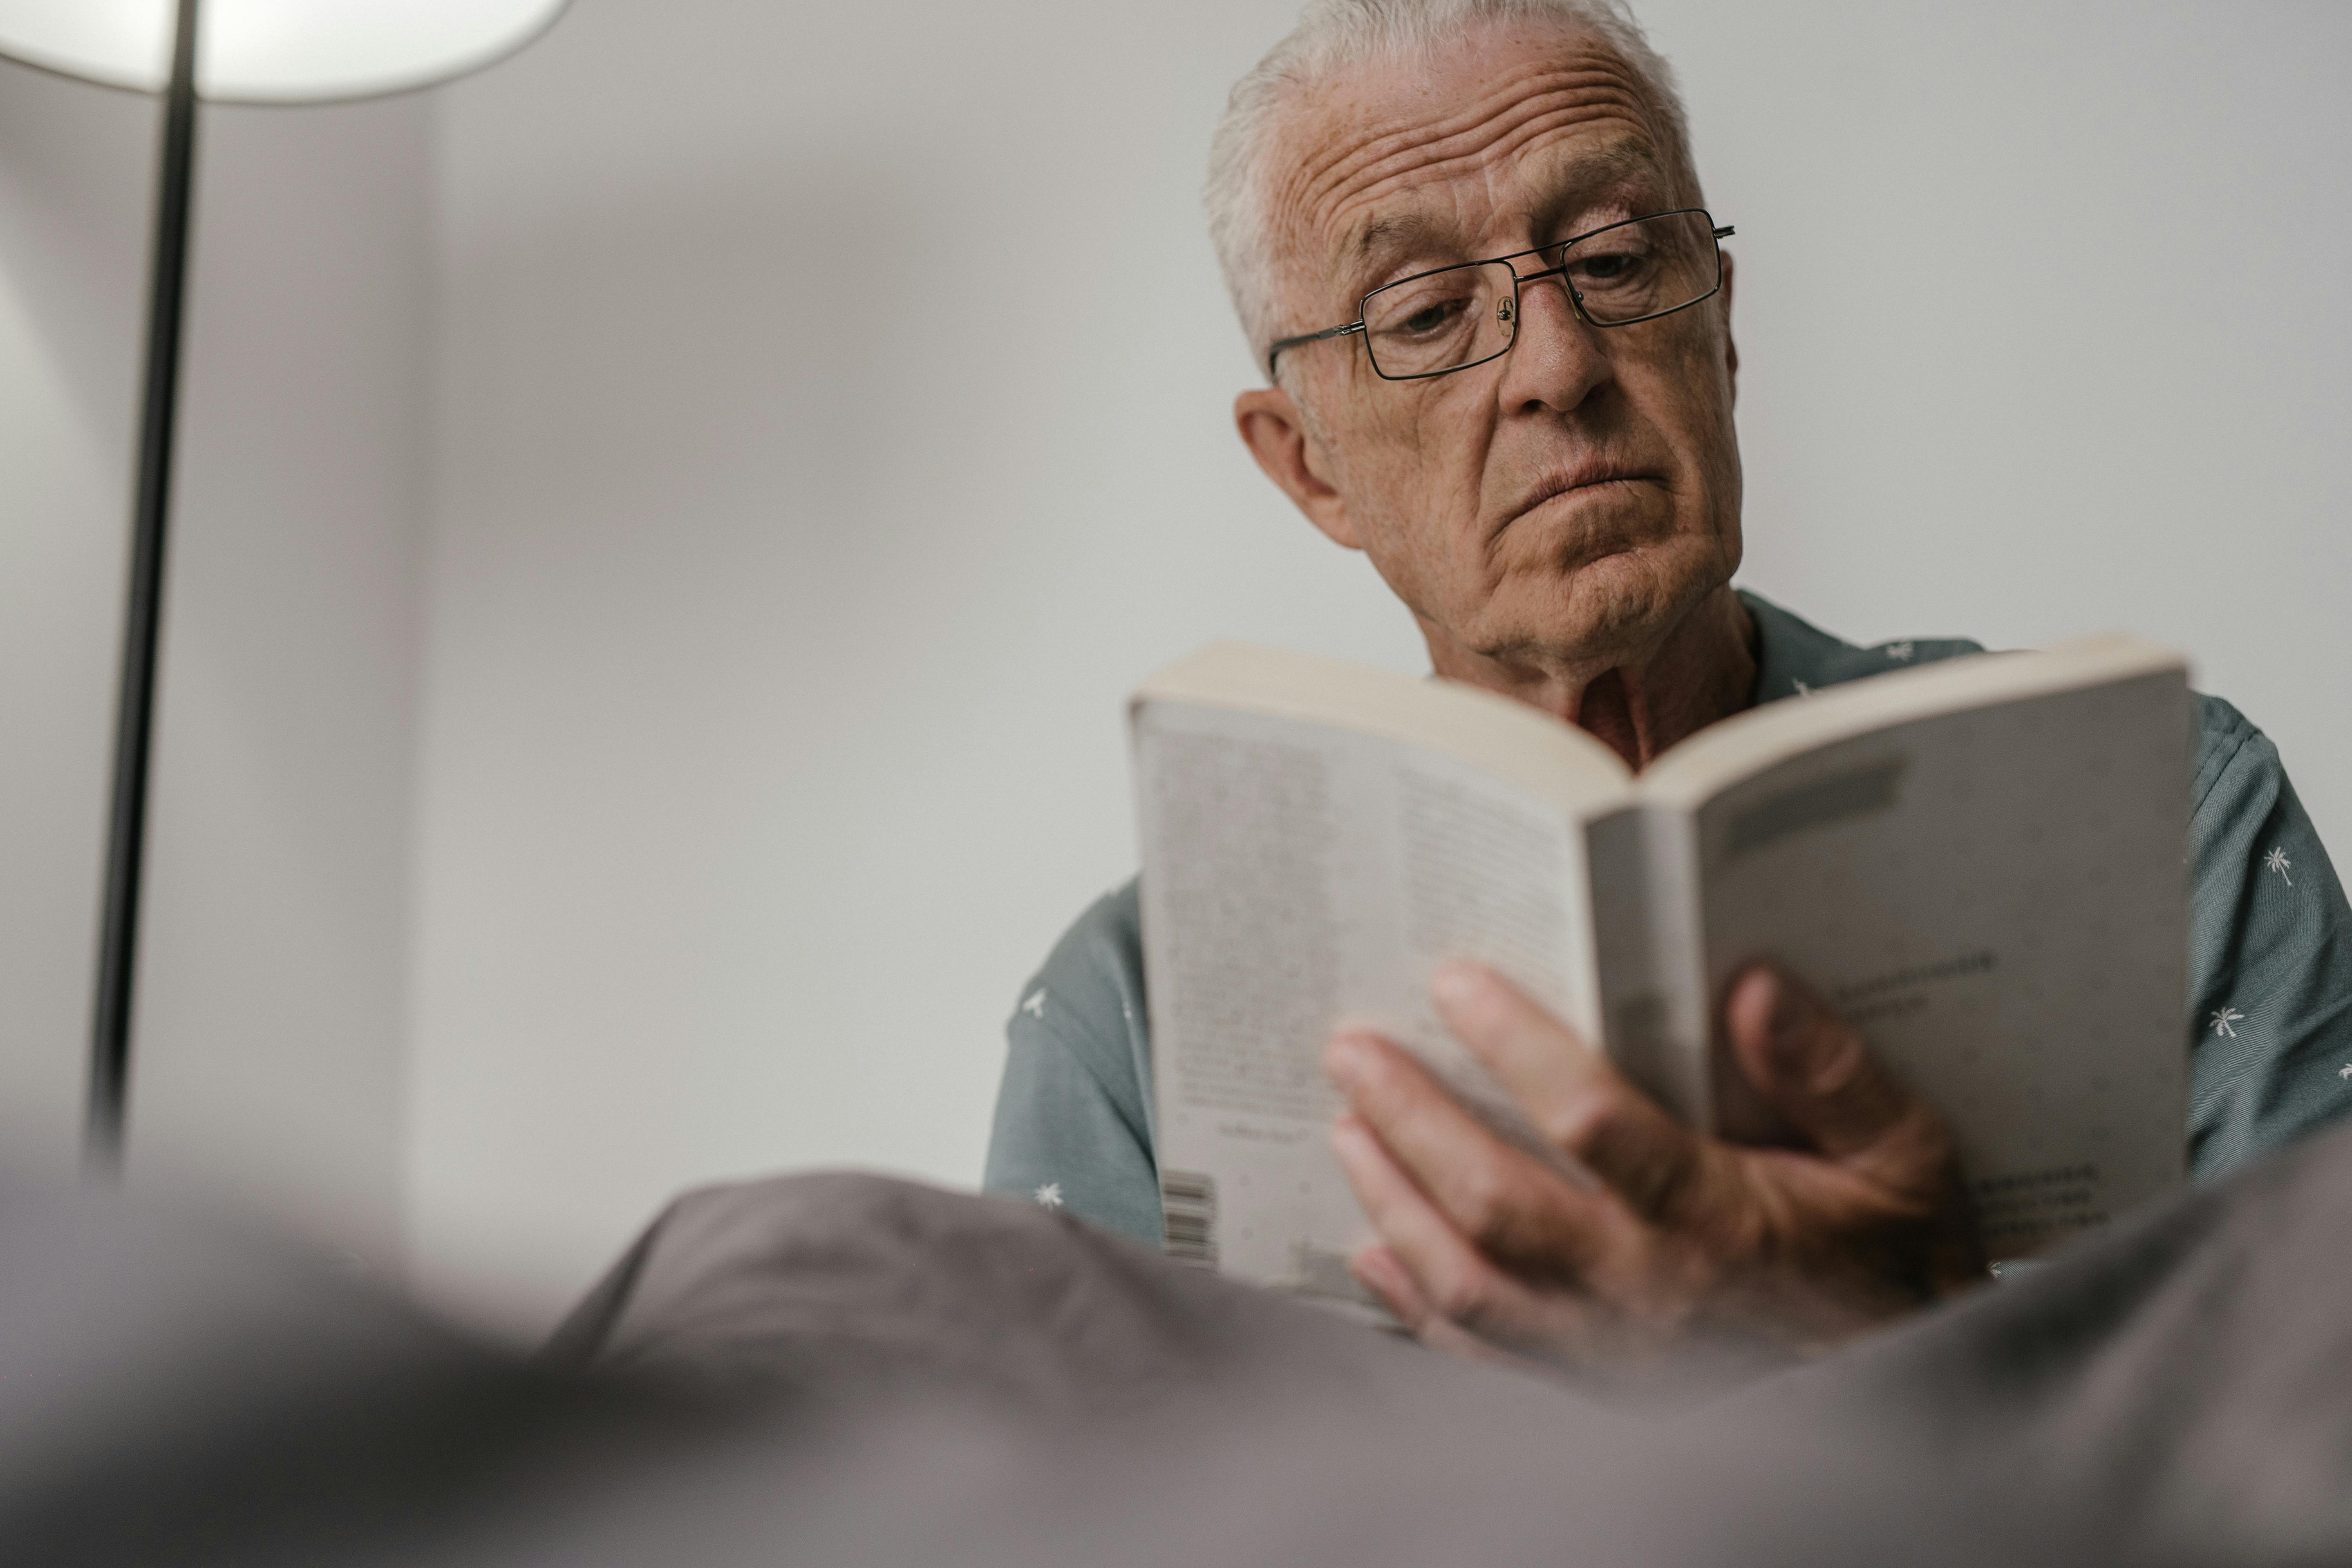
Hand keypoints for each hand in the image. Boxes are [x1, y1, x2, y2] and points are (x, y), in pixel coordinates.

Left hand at [1324, 961, 1984, 1374]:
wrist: (1921, 1402)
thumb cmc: (1903, 1270)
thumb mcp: (1908, 1161)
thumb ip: (1833, 1073)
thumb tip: (1752, 984)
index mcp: (1718, 1220)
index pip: (1592, 1122)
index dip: (1516, 1046)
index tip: (1452, 982)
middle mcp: (1647, 1293)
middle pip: (1497, 1203)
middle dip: (1412, 1119)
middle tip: (1349, 1047)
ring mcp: (1610, 1355)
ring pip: (1469, 1281)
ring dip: (1395, 1199)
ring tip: (1343, 1125)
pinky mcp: (1594, 1399)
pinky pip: (1481, 1356)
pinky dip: (1414, 1305)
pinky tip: (1369, 1252)